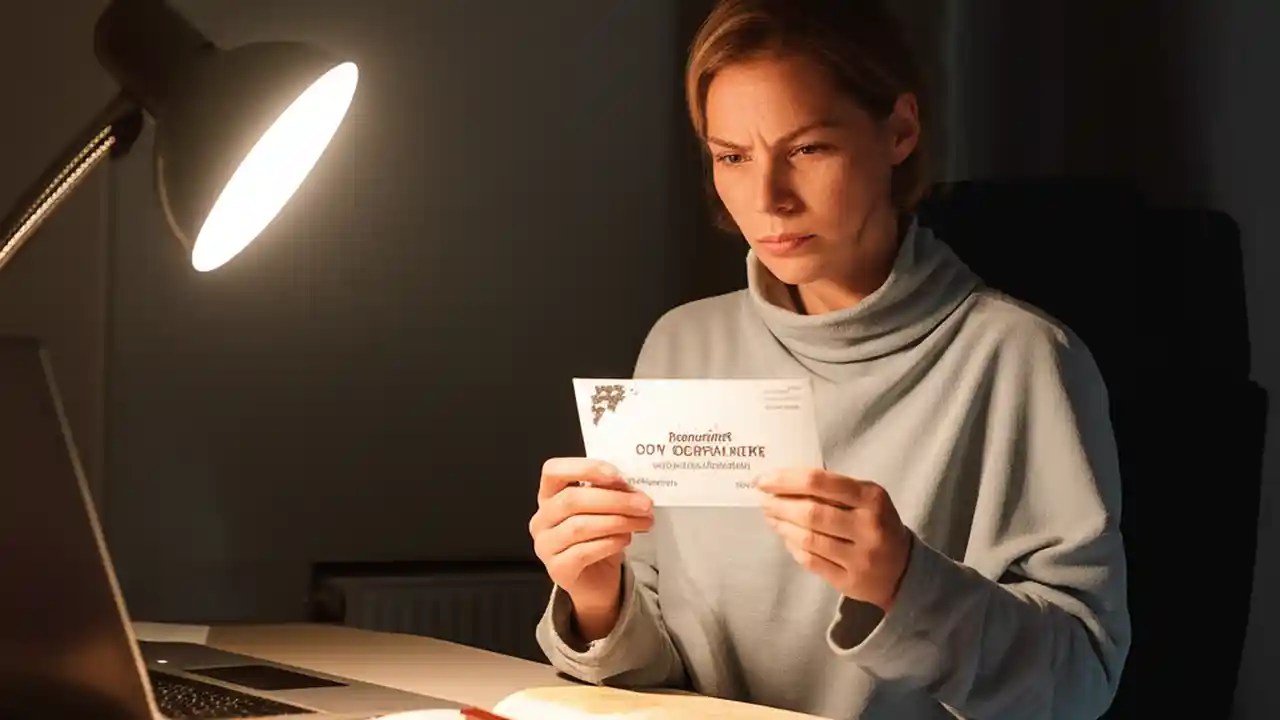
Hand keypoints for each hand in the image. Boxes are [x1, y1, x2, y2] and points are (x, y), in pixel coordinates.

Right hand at [529, 458, 653, 636]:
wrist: (596, 581)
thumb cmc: (599, 539)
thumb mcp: (605, 511)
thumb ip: (611, 494)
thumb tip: (629, 487)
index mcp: (549, 496)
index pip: (553, 471)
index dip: (585, 469)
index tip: (617, 476)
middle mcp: (541, 519)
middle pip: (572, 499)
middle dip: (614, 500)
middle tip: (644, 503)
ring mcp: (545, 545)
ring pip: (579, 526)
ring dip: (618, 521)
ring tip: (643, 522)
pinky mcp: (557, 569)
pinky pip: (583, 552)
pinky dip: (610, 543)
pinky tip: (625, 540)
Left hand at [758, 468, 910, 611]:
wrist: (903, 570)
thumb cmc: (875, 523)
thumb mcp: (866, 498)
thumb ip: (832, 488)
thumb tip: (783, 481)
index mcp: (871, 497)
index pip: (819, 482)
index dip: (785, 479)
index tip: (762, 479)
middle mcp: (868, 526)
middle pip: (810, 512)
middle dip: (779, 504)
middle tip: (763, 500)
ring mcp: (860, 557)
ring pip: (808, 539)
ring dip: (782, 526)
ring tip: (770, 517)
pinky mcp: (850, 581)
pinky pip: (811, 561)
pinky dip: (793, 547)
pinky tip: (786, 537)